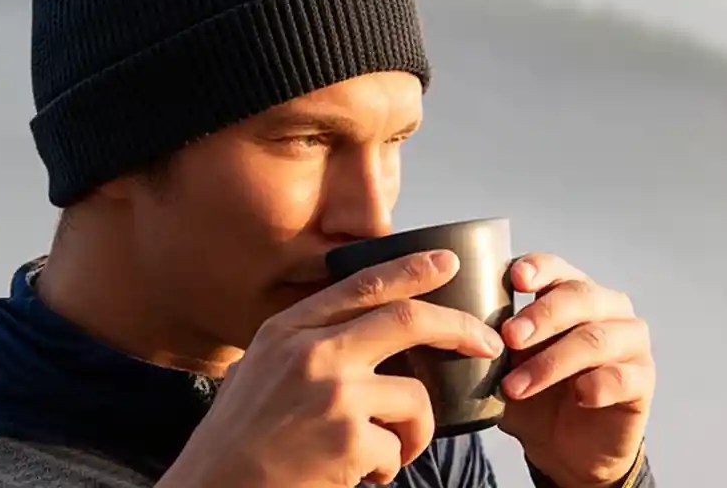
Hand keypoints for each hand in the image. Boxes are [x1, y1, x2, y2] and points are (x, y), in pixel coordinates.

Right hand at [159, 250, 502, 487]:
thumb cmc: (239, 437)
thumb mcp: (260, 368)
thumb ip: (306, 344)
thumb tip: (366, 332)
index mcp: (288, 330)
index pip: (362, 285)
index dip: (411, 269)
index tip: (447, 261)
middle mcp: (311, 352)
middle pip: (406, 320)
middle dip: (458, 327)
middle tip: (487, 342)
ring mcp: (332, 394)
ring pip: (415, 397)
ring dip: (414, 431)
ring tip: (385, 455)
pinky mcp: (348, 440)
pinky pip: (398, 449)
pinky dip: (388, 468)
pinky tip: (360, 478)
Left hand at [498, 254, 653, 487]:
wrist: (563, 448)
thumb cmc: (532, 392)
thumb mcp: (504, 364)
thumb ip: (489, 340)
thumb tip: (459, 324)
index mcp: (570, 293)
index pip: (557, 268)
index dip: (539, 268)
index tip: (515, 279)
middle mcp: (606, 308)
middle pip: (579, 296)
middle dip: (540, 316)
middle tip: (509, 337)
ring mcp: (630, 342)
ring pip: (596, 339)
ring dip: (552, 362)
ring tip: (516, 387)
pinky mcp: (642, 380)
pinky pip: (623, 377)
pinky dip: (596, 386)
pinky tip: (578, 397)